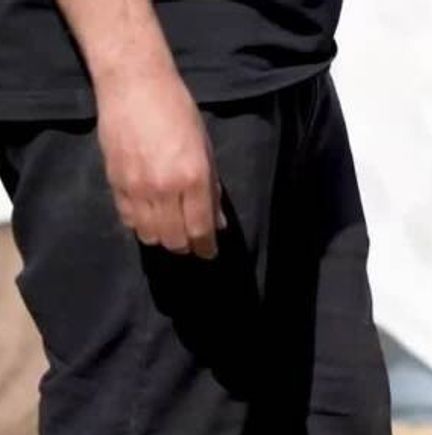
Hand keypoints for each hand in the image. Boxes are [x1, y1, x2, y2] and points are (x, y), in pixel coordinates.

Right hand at [94, 64, 224, 257]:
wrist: (135, 86)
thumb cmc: (178, 112)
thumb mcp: (206, 150)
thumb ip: (211, 190)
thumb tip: (217, 223)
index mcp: (192, 178)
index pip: (199, 229)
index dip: (206, 247)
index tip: (209, 252)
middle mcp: (164, 188)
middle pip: (173, 239)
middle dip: (185, 246)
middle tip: (191, 242)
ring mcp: (136, 187)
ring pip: (148, 234)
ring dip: (162, 238)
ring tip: (170, 231)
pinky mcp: (115, 181)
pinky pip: (127, 218)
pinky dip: (140, 225)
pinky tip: (149, 218)